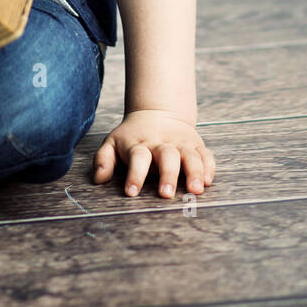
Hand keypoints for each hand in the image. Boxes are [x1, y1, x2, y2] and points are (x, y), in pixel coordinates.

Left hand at [92, 110, 215, 198]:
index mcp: (140, 145)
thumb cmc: (131, 137)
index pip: (137, 158)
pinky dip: (209, 167)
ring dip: (194, 172)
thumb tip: (98, 179)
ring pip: (190, 156)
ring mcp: (181, 144)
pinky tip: (208, 181)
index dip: (134, 175)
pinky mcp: (196, 145)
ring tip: (196, 190)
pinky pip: (206, 155)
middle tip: (166, 194)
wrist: (156, 113)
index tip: (131, 192)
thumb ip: (103, 160)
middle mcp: (162, 144)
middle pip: (167, 156)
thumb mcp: (112, 144)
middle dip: (168, 175)